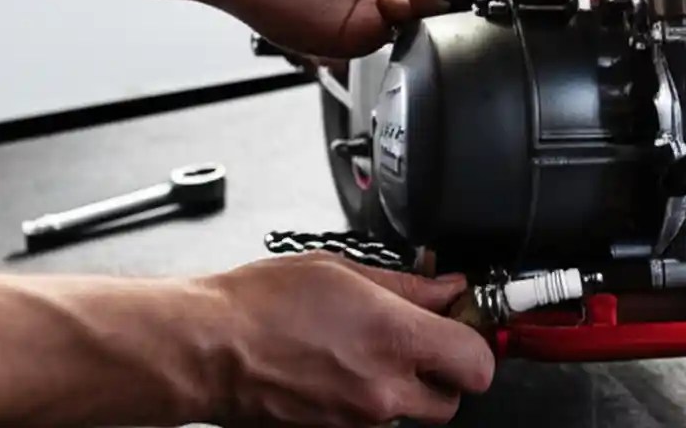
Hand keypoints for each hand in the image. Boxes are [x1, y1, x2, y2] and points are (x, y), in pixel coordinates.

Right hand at [193, 252, 494, 426]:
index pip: (478, 362)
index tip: (460, 326)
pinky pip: (371, 422)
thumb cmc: (261, 305)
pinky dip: (366, 402)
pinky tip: (339, 370)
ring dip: (403, 389)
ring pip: (410, 414)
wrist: (207, 348)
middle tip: (417, 343)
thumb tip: (445, 288)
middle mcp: (384, 389)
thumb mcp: (342, 272)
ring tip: (366, 353)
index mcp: (395, 338)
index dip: (474, 344)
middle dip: (442, 374)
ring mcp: (359, 420)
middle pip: (452, 400)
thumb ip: (407, 285)